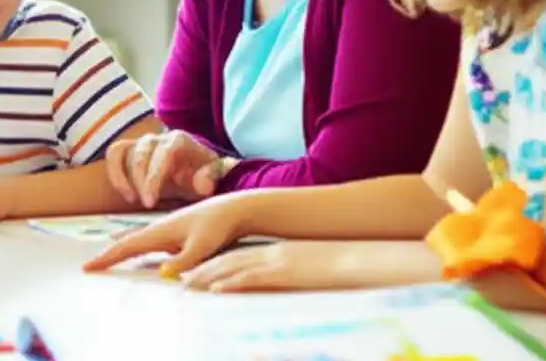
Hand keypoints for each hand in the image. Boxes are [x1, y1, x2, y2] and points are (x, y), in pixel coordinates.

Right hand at [82, 195, 244, 275]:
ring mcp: (165, 229)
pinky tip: (133, 242)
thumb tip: (164, 274)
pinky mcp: (174, 231)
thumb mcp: (202, 246)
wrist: (232, 209)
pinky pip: (145, 239)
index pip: (127, 247)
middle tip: (89, 265)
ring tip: (105, 255)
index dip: (107, 257)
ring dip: (119, 248)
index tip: (87, 266)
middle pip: (126, 243)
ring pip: (135, 239)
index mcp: (160, 232)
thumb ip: (183, 260)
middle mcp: (158, 229)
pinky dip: (133, 243)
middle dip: (108, 254)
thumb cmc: (218, 226)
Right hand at [105, 130, 225, 208]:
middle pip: (142, 153)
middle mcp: (158, 138)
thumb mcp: (211, 177)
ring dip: (123, 177)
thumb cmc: (202, 174)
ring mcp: (142, 142)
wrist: (195, 168)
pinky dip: (115, 173)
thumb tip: (202, 184)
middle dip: (141, 181)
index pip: (163, 153)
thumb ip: (210, 178)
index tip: (151, 202)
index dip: (154, 177)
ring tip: (132, 199)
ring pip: (123, 151)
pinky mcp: (130, 149)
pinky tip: (127, 194)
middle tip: (147, 205)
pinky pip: (114, 154)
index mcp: (179, 140)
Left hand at [180, 241, 349, 292]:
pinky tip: (215, 290)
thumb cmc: (342, 268)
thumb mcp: (312, 272)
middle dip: (203, 271)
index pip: (241, 259)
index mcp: (279, 254)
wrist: (364, 257)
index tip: (196, 275)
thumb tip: (282, 289)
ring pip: (234, 268)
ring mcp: (279, 262)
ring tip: (186, 286)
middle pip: (230, 262)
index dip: (216, 267)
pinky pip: (254, 278)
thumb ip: (293, 279)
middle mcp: (274, 255)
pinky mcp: (286, 271)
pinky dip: (232, 283)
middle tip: (181, 280)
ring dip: (208, 278)